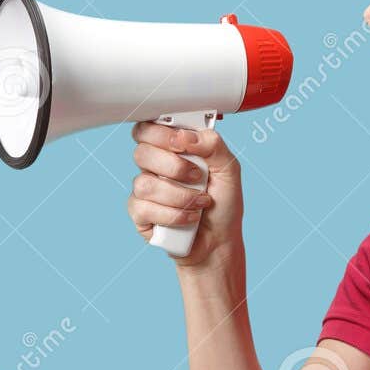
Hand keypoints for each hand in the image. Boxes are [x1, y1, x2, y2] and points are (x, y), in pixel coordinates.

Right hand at [126, 122, 244, 270]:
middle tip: (197, 177)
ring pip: (145, 184)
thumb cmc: (223, 203)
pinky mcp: (140, 214)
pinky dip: (174, 215)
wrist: (221, 240)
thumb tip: (185, 135)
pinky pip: (145, 209)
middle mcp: (154, 167)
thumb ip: (213, 144)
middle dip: (174, 167)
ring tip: (200, 202)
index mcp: (172, 149)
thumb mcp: (229, 169)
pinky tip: (189, 218)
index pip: (148, 129)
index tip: (182, 143)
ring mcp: (145, 191)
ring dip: (180, 196)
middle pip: (142, 153)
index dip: (160, 133)